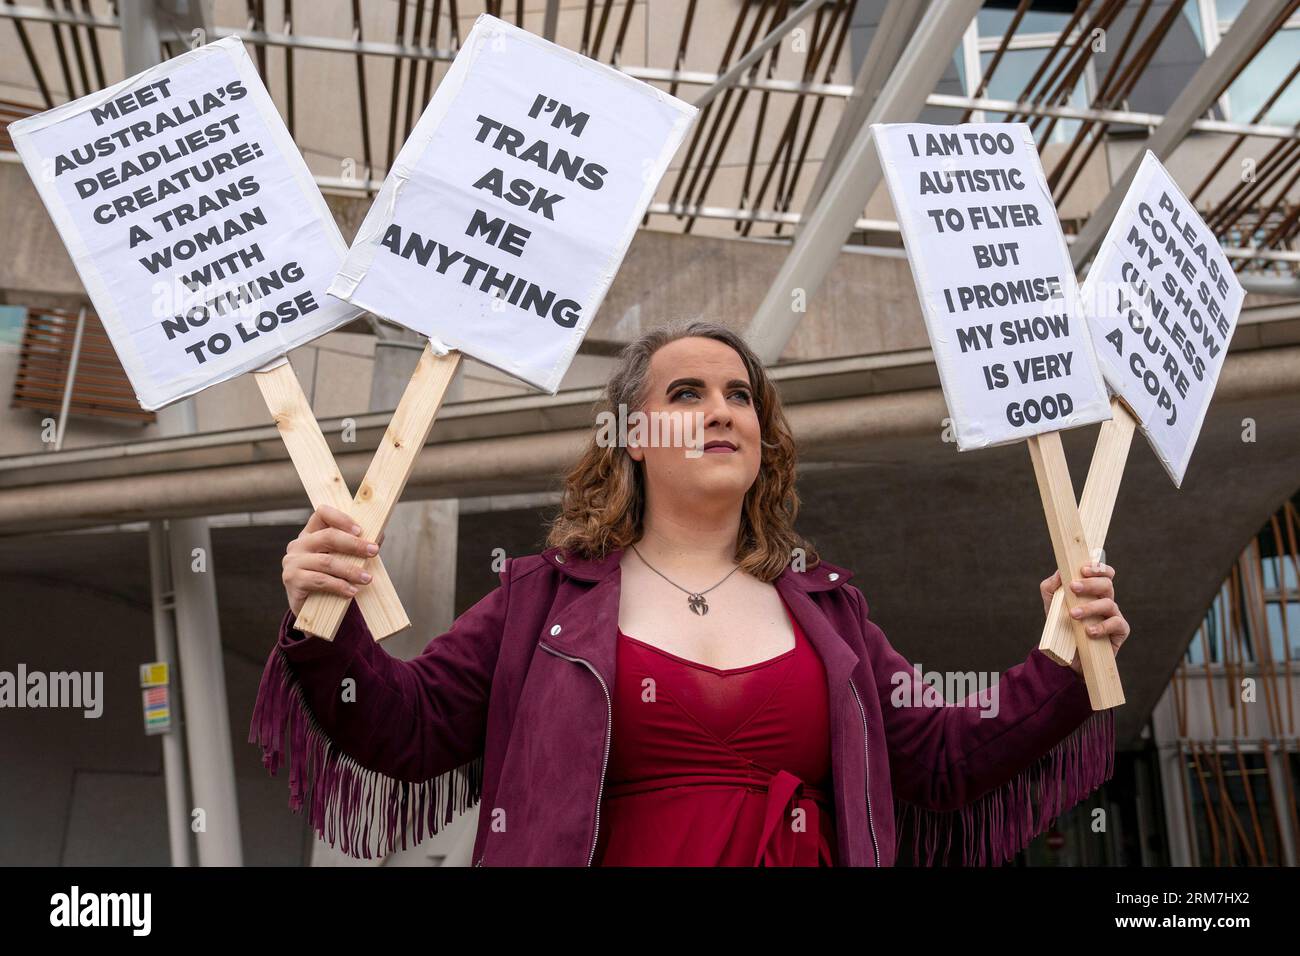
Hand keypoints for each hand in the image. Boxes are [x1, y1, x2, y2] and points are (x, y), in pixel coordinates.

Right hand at [282, 505, 383, 616]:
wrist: (311, 611)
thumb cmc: (329, 579)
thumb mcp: (341, 560)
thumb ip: (356, 547)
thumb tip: (379, 535)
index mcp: (310, 534)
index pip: (322, 514)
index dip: (341, 518)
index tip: (360, 530)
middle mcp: (299, 544)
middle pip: (328, 536)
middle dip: (354, 544)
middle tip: (373, 551)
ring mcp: (293, 562)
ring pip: (326, 561)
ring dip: (351, 570)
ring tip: (367, 578)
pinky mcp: (293, 580)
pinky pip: (320, 580)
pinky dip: (339, 586)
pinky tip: (351, 591)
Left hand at [1039, 562, 1129, 676]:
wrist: (1066, 656)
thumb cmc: (1061, 625)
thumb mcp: (1051, 604)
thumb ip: (1051, 586)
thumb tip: (1059, 572)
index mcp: (1093, 591)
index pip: (1103, 573)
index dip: (1098, 568)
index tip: (1083, 569)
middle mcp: (1106, 600)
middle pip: (1107, 584)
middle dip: (1090, 584)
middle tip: (1073, 587)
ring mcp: (1114, 615)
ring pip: (1109, 603)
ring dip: (1090, 607)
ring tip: (1073, 615)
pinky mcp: (1119, 632)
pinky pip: (1117, 624)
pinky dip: (1103, 626)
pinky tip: (1089, 631)